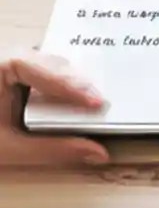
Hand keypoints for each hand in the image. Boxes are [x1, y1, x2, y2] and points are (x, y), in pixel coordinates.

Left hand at [0, 49, 108, 166]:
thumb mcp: (8, 148)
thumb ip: (53, 149)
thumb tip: (95, 152)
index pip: (44, 69)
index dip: (73, 86)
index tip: (97, 103)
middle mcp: (5, 55)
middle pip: (52, 63)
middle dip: (77, 84)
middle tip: (100, 105)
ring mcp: (9, 60)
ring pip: (50, 64)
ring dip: (70, 84)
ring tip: (90, 105)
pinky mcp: (12, 70)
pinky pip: (43, 70)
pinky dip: (59, 84)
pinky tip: (73, 100)